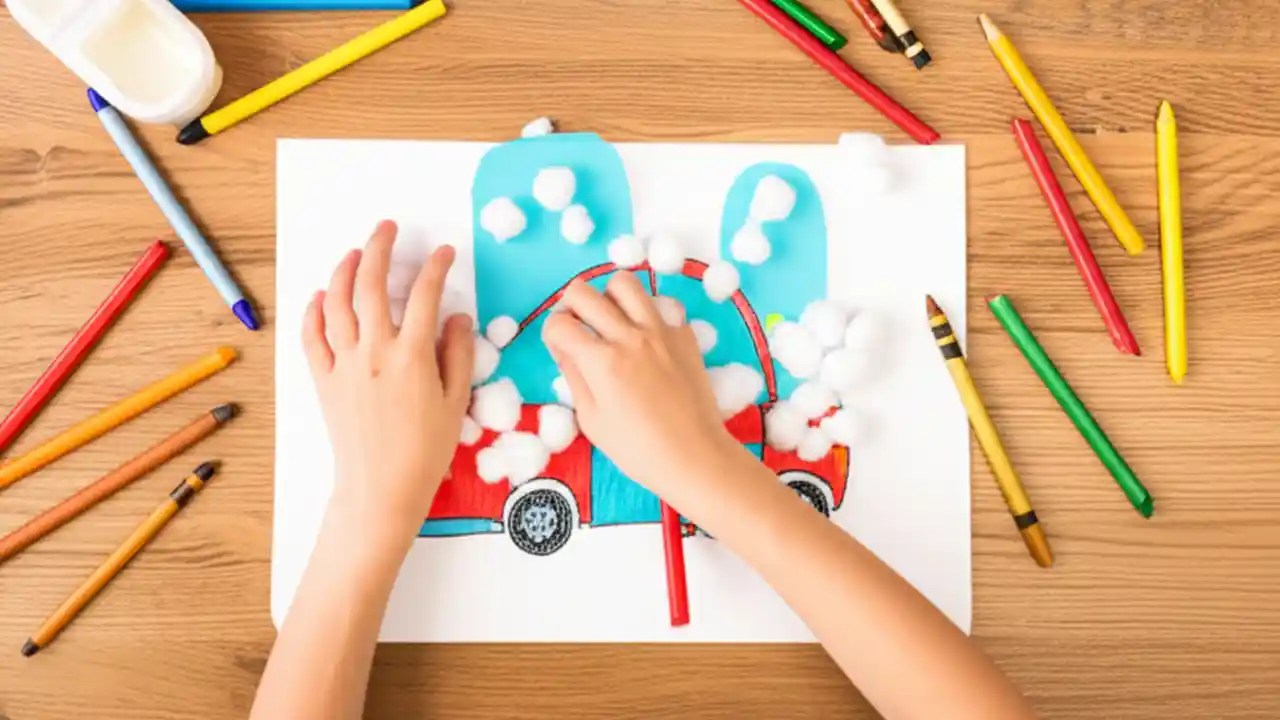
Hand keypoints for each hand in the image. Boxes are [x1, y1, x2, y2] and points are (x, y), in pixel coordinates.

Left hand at [302, 220, 474, 539]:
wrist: (381, 489)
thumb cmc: (425, 452)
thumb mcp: (455, 402)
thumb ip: (456, 354)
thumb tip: (456, 318)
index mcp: (412, 356)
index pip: (427, 295)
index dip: (436, 267)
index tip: (444, 253)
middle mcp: (374, 352)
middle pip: (373, 285)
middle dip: (381, 249)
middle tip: (387, 229)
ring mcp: (344, 365)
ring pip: (338, 303)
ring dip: (345, 271)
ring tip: (355, 253)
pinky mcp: (323, 381)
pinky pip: (312, 337)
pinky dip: (314, 312)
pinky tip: (321, 296)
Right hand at [542, 273, 741, 507]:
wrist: (695, 456)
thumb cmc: (639, 450)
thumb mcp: (592, 420)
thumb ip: (575, 377)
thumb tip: (565, 349)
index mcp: (601, 362)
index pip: (558, 323)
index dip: (552, 335)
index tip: (561, 349)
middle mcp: (630, 337)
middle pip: (583, 292)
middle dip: (570, 307)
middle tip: (578, 328)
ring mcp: (661, 331)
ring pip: (624, 283)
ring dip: (608, 297)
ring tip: (612, 321)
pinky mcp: (685, 334)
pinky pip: (662, 302)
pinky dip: (647, 310)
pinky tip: (646, 334)